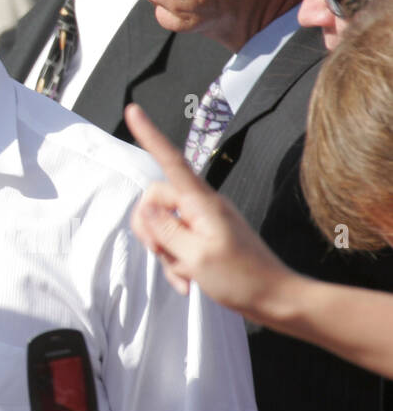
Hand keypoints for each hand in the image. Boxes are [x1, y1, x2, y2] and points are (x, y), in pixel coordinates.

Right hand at [125, 104, 295, 316]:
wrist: (278, 300)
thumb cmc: (243, 279)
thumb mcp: (196, 256)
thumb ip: (165, 229)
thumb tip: (146, 209)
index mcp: (202, 202)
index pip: (170, 160)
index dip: (150, 135)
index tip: (132, 110)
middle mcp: (202, 206)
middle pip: (155, 200)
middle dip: (150, 229)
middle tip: (162, 253)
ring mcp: (204, 222)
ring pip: (163, 225)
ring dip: (165, 252)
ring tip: (185, 274)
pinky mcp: (205, 238)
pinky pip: (176, 243)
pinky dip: (176, 263)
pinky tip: (187, 282)